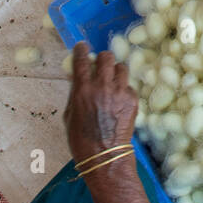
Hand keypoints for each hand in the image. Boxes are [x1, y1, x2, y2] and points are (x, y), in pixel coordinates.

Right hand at [64, 41, 137, 165]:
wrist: (104, 156)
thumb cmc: (81, 139)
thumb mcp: (69, 115)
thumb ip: (74, 93)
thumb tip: (75, 76)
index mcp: (83, 89)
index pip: (82, 60)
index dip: (81, 50)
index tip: (82, 47)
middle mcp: (102, 86)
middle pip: (107, 57)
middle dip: (103, 58)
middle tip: (101, 64)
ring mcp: (120, 91)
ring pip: (121, 67)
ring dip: (115, 72)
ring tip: (113, 81)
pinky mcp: (132, 99)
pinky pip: (128, 86)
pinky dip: (123, 90)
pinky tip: (119, 101)